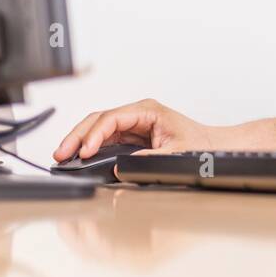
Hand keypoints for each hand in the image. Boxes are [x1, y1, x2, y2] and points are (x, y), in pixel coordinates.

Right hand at [52, 98, 218, 161]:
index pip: (112, 118)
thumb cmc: (201, 145)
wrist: (214, 147)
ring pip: (97, 128)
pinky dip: (89, 147)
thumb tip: (122, 166)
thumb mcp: (178, 152)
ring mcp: (133, 124)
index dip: (94, 135)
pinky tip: (79, 157)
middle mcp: (138, 114)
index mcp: (148, 111)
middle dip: (77, 136)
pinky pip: (104, 139)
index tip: (84, 152)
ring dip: (80, 141)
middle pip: (98, 119)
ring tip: (63, 155)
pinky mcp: (131, 136)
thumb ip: (150, 159)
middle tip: (61, 153)